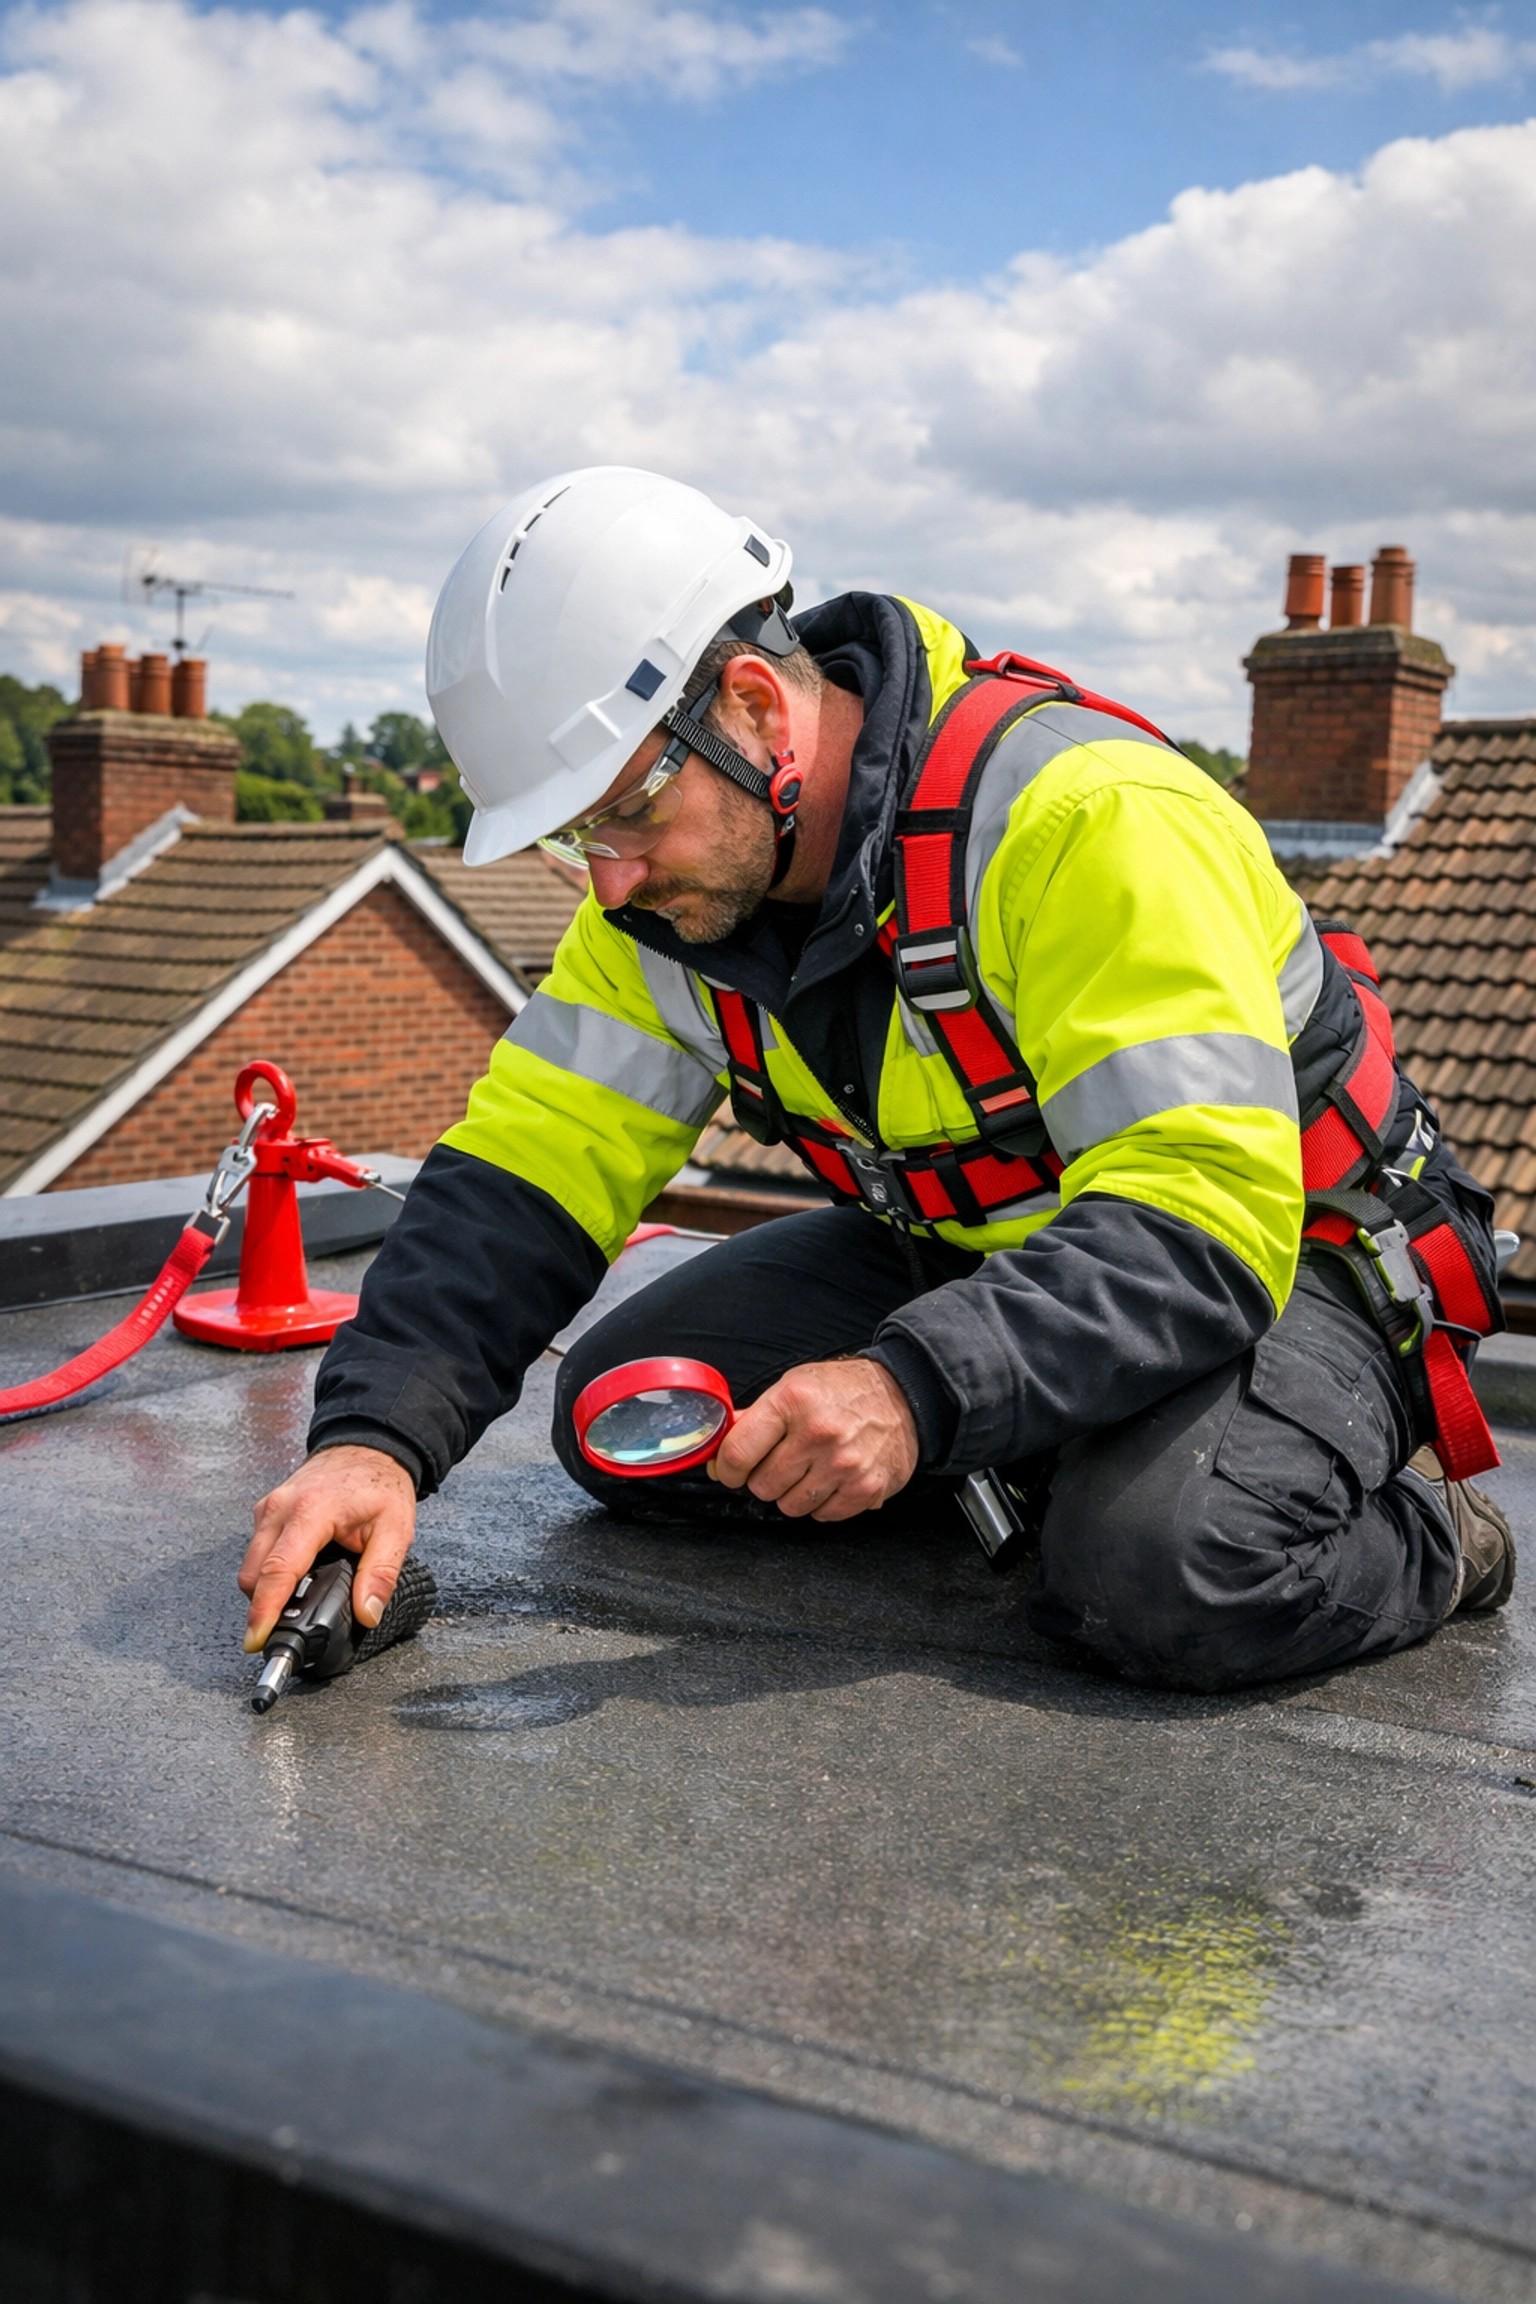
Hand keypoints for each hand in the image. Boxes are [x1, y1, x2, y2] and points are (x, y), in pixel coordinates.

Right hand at [239, 1445, 416, 1652]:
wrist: (368, 1446)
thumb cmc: (380, 1482)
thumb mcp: (396, 1529)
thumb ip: (380, 1574)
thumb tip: (367, 1612)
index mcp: (312, 1511)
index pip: (279, 1569)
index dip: (265, 1610)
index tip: (256, 1637)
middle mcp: (281, 1508)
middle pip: (254, 1573)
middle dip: (263, 1606)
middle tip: (285, 1629)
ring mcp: (269, 1508)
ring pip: (251, 1564)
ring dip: (265, 1589)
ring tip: (293, 1606)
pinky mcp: (267, 1511)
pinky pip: (257, 1551)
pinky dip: (268, 1571)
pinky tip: (294, 1578)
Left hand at [710, 1358, 918, 1520]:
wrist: (904, 1395)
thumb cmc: (842, 1391)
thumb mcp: (793, 1387)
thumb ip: (753, 1419)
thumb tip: (717, 1455)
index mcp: (793, 1401)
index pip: (738, 1453)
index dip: (727, 1468)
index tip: (731, 1470)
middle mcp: (819, 1433)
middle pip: (761, 1485)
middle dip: (764, 1478)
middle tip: (782, 1462)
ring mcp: (844, 1464)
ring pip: (790, 1506)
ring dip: (792, 1493)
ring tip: (809, 1469)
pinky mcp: (866, 1488)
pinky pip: (822, 1515)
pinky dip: (822, 1503)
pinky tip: (831, 1479)